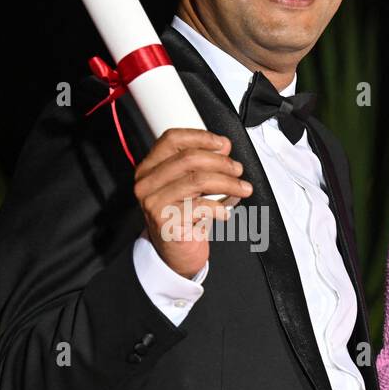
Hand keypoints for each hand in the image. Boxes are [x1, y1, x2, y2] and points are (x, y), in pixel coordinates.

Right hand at [133, 128, 251, 277]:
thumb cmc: (182, 215)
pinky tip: (226, 212)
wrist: (175, 252)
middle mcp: (146, 183)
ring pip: (198, 180)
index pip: (172, 140)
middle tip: (238, 170)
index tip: (222, 144)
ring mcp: (153, 203)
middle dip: (221, 162)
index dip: (200, 137)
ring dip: (228, 183)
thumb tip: (223, 147)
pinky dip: (219, 208)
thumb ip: (202, 163)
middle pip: (189, 158)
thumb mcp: (190, 185)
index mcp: (149, 168)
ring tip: (242, 188)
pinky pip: (200, 207)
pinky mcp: (165, 221)